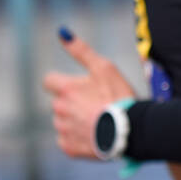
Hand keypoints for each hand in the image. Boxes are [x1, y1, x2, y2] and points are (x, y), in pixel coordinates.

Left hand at [41, 29, 136, 158]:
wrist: (131, 131)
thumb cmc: (119, 97)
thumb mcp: (104, 68)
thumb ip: (81, 50)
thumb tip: (62, 31)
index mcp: (65, 89)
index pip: (49, 81)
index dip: (63, 83)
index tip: (79, 88)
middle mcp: (59, 109)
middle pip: (59, 103)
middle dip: (74, 104)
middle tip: (98, 106)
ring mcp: (63, 130)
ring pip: (64, 122)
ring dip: (76, 121)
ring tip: (99, 122)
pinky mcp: (68, 148)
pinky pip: (68, 141)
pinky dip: (79, 138)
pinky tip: (96, 135)